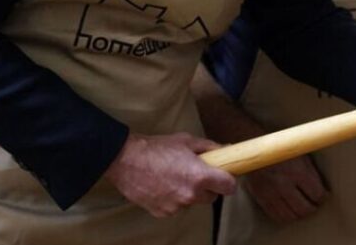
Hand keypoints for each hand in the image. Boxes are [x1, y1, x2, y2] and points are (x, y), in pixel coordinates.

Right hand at [105, 132, 235, 217]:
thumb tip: (228, 149)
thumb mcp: (187, 141)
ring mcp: (176, 206)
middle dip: (208, 187)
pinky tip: (163, 185)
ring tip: (174, 177)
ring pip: (193, 202)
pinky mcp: (163, 213)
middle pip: (212, 197)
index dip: (229, 181)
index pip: (229, 187)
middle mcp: (191, 195)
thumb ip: (210, 147)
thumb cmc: (157, 148)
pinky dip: (174, 199)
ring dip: (189, 193)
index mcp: (200, 176)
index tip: (225, 176)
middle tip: (196, 173)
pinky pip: (176, 207)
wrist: (126, 160)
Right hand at [243, 154, 328, 222]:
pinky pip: (275, 215)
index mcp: (297, 171)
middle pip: (304, 209)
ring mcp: (271, 193)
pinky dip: (284, 217)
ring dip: (299, 215)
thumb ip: (311, 173)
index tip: (323, 196)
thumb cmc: (281, 149)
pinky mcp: (261, 197)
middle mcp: (284, 184)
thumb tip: (322, 190)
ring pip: (290, 216)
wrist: (255, 149)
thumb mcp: (300, 154)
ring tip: (302, 208)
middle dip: (312, 208)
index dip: (322, 197)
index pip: (316, 194)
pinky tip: (289, 211)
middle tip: (314, 204)